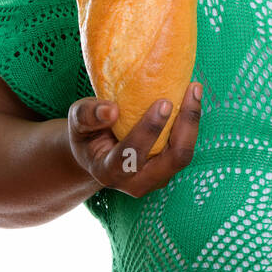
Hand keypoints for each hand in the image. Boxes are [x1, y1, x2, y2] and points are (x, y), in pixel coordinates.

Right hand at [66, 83, 201, 196]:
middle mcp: (136, 182)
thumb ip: (88, 115)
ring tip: (194, 89)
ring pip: (183, 154)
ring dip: (192, 121)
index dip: (150, 130)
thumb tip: (111, 110)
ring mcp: (155, 179)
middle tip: (192, 90)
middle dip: (186, 124)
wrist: (94, 154)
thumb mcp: (76, 122)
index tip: (164, 102)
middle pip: (173, 159)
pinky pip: (184, 147)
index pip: (133, 156)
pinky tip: (190, 97)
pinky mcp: (167, 170)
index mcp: (109, 172)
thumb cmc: (86, 135)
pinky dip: (190, 123)